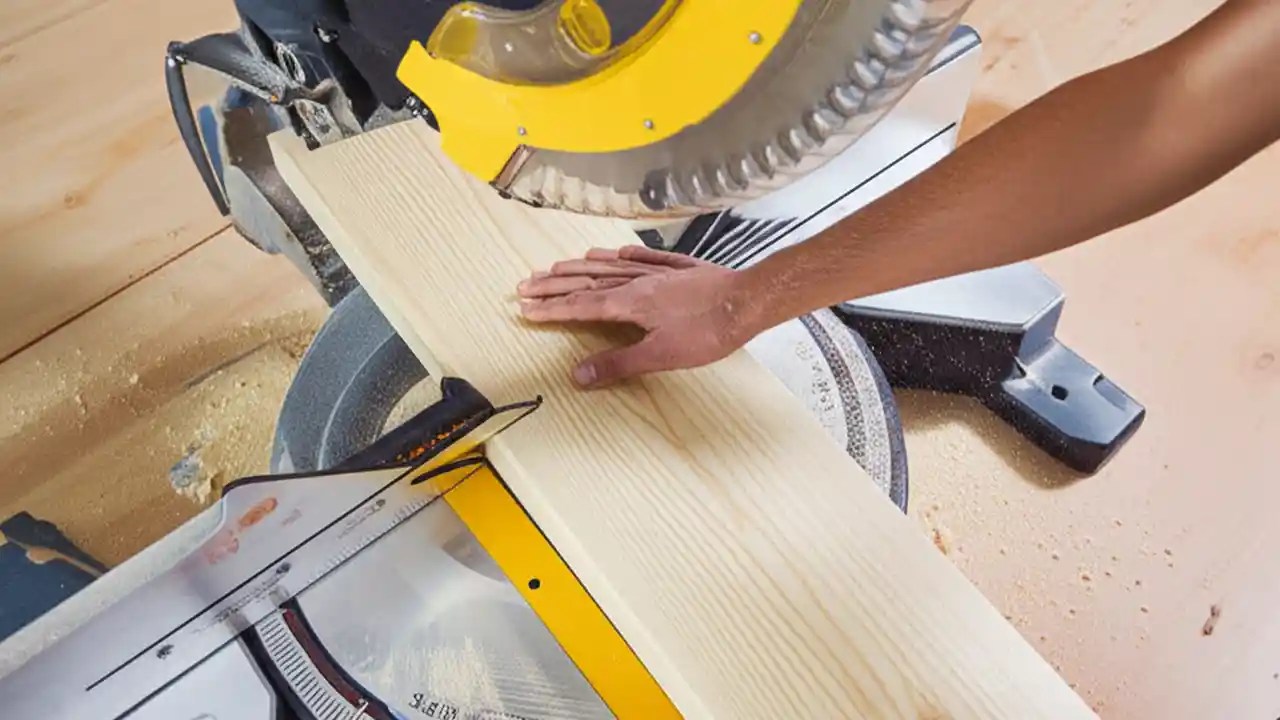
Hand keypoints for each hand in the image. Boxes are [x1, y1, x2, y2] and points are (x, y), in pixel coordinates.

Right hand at [517, 245, 757, 386]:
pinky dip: (621, 256)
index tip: (524, 308)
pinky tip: (613, 253)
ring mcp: (658, 273)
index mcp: (629, 303)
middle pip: (587, 282)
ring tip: (556, 267)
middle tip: (525, 285)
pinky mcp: (679, 269)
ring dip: (580, 268)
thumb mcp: (661, 355)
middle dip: (554, 285)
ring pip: (610, 268)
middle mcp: (638, 282)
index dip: (550, 308)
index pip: (580, 305)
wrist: (747, 301)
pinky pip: (642, 259)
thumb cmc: (708, 331)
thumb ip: (617, 364)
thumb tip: (578, 374)